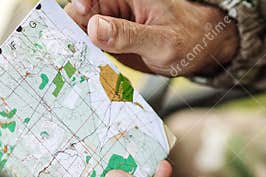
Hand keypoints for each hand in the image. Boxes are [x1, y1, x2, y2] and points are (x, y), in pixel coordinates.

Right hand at [65, 0, 237, 76]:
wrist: (200, 50)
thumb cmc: (188, 39)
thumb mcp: (161, 41)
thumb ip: (128, 35)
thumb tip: (94, 27)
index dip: (74, 12)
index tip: (72, 31)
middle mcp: (111, 7)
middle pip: (76, 19)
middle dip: (68, 39)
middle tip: (65, 62)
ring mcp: (107, 27)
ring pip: (78, 38)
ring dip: (74, 56)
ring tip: (72, 75)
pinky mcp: (108, 44)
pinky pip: (89, 53)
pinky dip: (85, 66)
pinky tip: (84, 80)